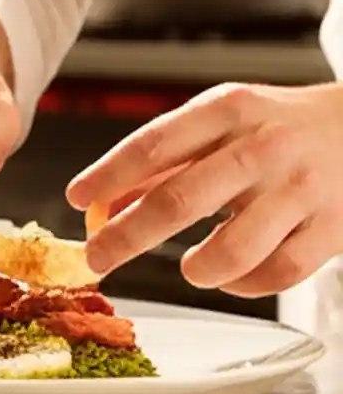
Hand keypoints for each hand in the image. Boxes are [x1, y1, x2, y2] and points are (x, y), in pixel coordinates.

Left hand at [68, 82, 342, 296]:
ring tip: (189, 267)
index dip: (108, 175)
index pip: (154, 144)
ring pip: (233, 249)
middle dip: (127, 236)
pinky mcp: (333, 228)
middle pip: (181, 199)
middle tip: (98, 257)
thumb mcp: (222, 123)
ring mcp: (302, 190)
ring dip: (196, 268)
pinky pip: (276, 273)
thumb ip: (163, 161)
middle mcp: (265, 147)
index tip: (76, 200)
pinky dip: (244, 283)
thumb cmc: (280, 129)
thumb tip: (101, 205)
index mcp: (230, 110)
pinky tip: (233, 275)